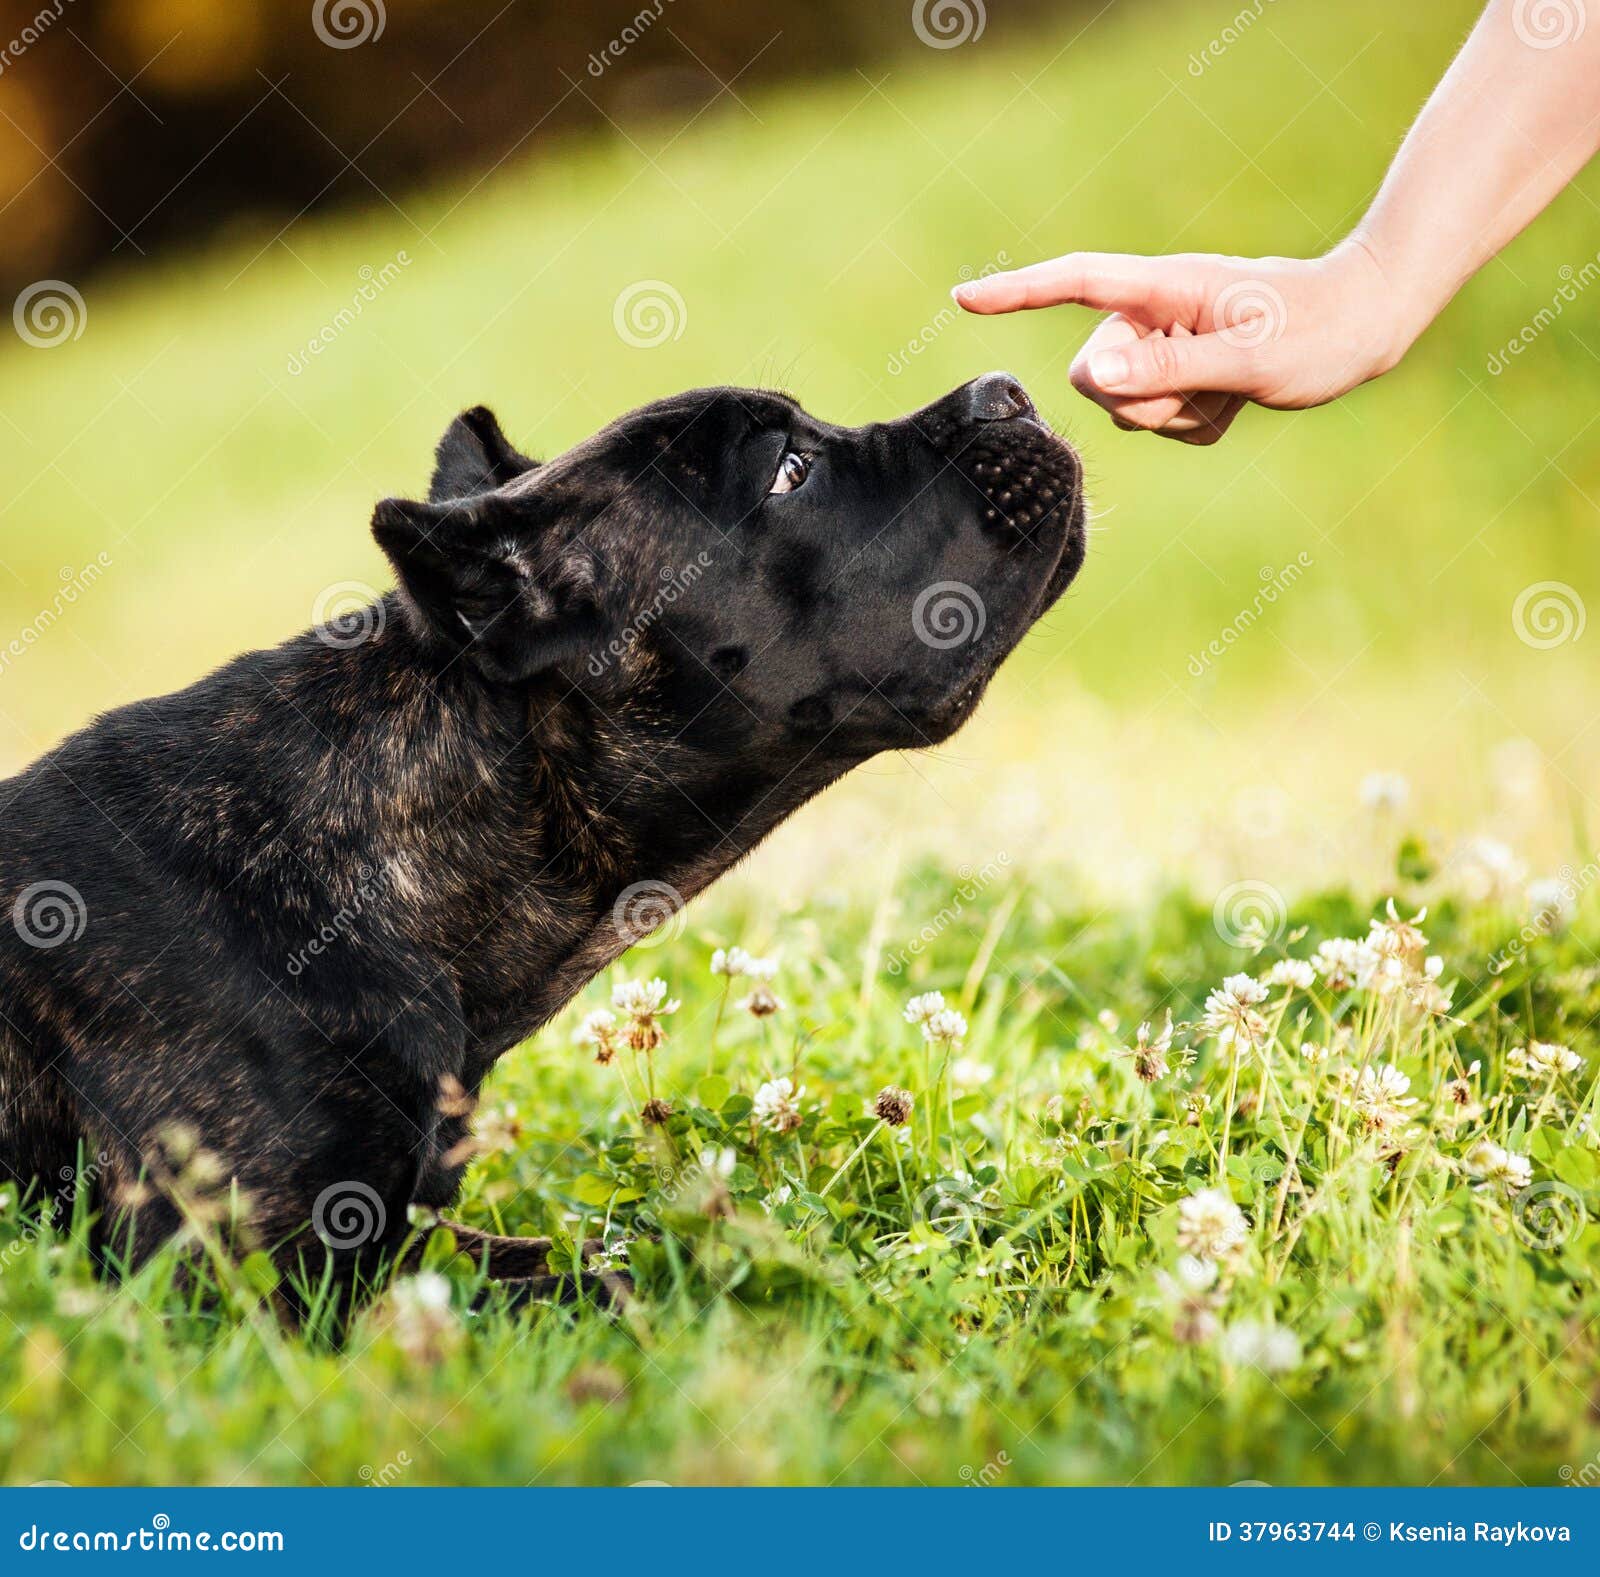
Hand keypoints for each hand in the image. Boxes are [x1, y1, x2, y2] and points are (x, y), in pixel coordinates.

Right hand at [953, 239, 1415, 443]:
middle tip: (1204, 390)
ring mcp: (1168, 346)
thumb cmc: (1319, 329)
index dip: (1017, 292)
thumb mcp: (1246, 358)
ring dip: (1175, 416)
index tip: (963, 297)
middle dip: (1139, 400)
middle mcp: (1155, 314)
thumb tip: (1090, 374)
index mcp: (1163, 288)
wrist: (1369, 324)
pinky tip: (1236, 403)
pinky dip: (1195, 426)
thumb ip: (1166, 367)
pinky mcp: (1185, 376)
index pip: (1074, 284)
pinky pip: (1161, 424)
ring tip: (1231, 392)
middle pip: (1095, 374)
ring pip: (1127, 407)